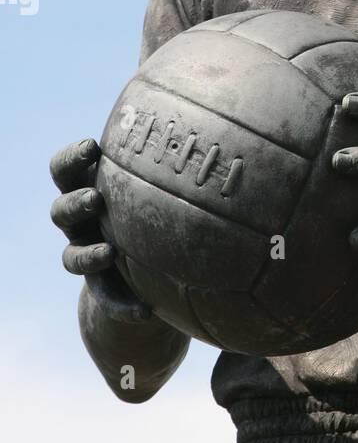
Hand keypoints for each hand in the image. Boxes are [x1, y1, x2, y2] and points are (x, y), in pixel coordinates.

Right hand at [49, 138, 151, 322]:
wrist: (146, 262)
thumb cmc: (154, 205)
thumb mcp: (156, 185)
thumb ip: (168, 166)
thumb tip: (211, 132)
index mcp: (86, 189)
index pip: (65, 170)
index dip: (71, 159)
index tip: (92, 146)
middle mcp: (79, 223)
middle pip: (61, 211)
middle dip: (75, 203)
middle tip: (96, 198)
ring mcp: (86, 255)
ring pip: (71, 257)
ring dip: (88, 255)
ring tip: (110, 253)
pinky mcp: (100, 287)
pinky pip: (106, 299)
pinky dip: (123, 305)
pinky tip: (145, 311)